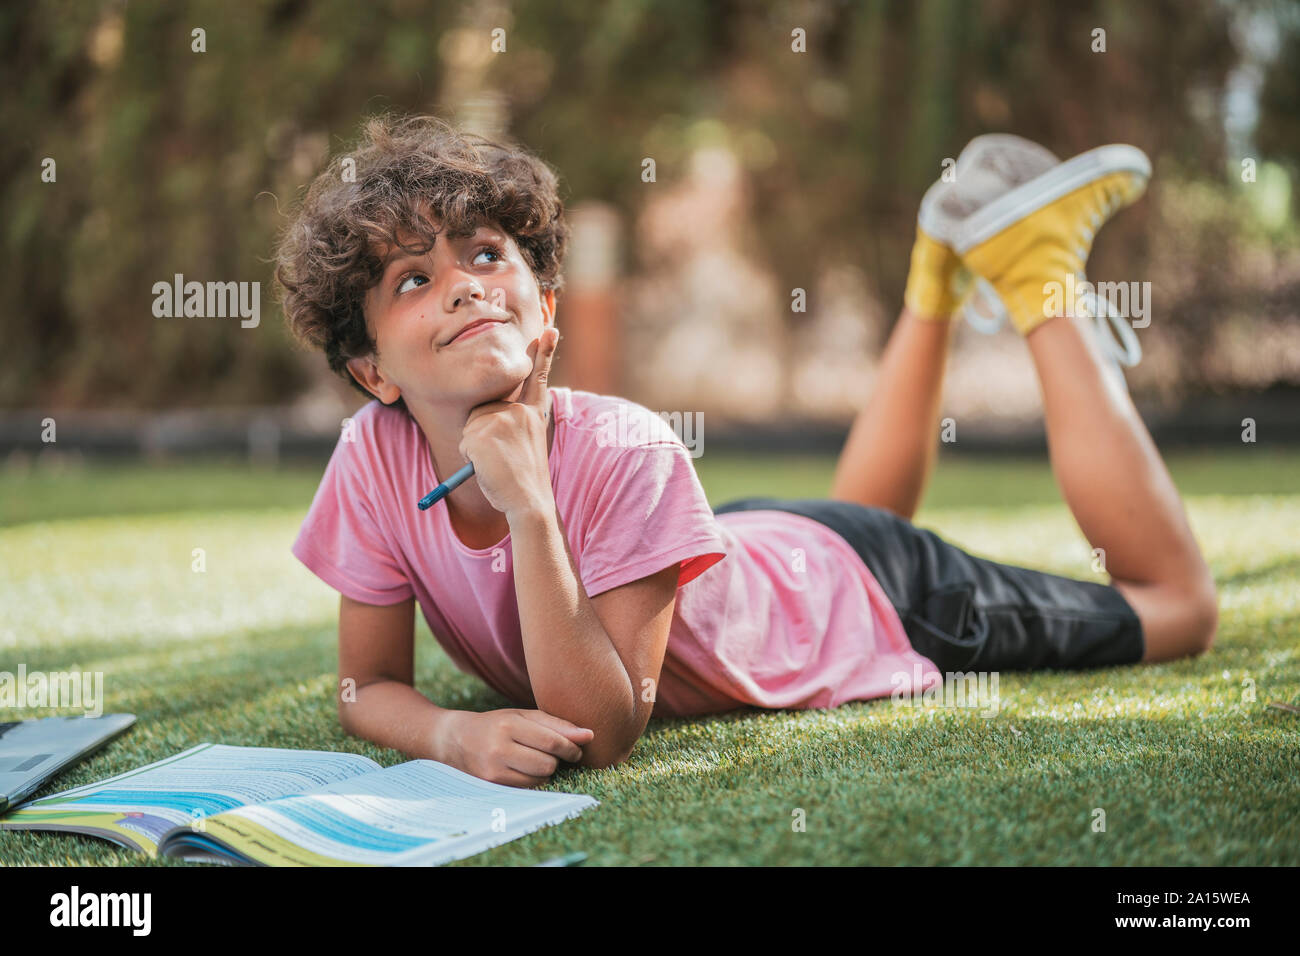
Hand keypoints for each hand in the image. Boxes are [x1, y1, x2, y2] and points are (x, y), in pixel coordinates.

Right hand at [443, 708, 594, 787]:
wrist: (454, 740)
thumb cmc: (496, 724)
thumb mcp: (523, 716)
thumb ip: (557, 725)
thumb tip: (590, 735)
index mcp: (509, 725)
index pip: (553, 742)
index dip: (572, 748)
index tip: (577, 749)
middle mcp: (499, 748)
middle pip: (548, 764)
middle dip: (557, 760)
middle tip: (553, 754)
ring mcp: (493, 770)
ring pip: (539, 779)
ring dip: (544, 771)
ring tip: (533, 759)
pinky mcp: (490, 786)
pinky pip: (527, 788)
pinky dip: (531, 780)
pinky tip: (522, 769)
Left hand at [457, 326, 558, 520]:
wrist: (530, 502)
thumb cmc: (525, 482)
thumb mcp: (525, 445)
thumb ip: (511, 426)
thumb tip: (483, 427)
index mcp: (534, 414)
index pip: (538, 378)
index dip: (544, 353)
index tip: (551, 331)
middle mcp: (520, 412)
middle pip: (485, 410)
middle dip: (483, 434)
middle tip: (504, 459)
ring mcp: (502, 419)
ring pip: (473, 426)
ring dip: (477, 448)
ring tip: (499, 464)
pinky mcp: (484, 432)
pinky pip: (466, 441)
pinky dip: (471, 458)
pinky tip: (490, 467)